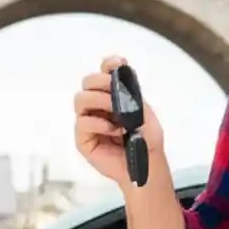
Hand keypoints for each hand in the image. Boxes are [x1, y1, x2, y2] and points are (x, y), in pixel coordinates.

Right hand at [73, 55, 165, 189]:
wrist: (146, 164)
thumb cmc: (147, 140)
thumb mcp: (145, 113)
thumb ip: (132, 95)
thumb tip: (120, 81)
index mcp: (114, 95)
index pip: (105, 71)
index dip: (109, 64)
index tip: (118, 64)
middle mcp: (99, 105)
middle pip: (88, 81)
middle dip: (101, 81)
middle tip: (114, 91)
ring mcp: (89, 120)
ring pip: (81, 99)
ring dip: (100, 101)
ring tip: (117, 113)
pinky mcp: (83, 138)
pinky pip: (82, 122)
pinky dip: (99, 123)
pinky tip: (114, 130)